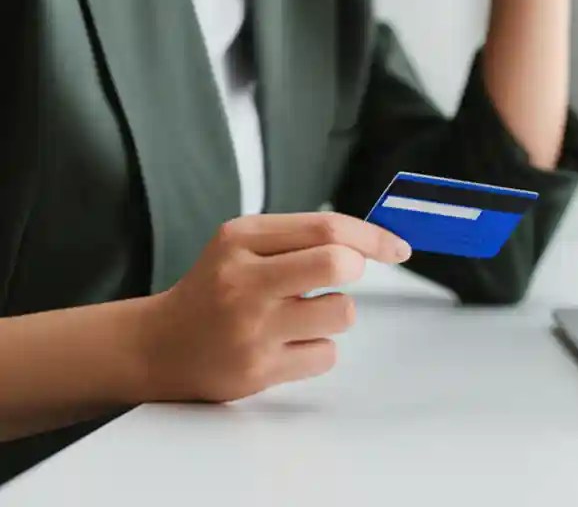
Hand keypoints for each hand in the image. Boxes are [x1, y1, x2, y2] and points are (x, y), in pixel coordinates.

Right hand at [138, 213, 410, 402]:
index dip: (373, 236)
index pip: (326, 227)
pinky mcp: (258, 370)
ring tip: (300, 316)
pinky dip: (317, 350)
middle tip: (341, 278)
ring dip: (335, 314)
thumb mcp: (243, 245)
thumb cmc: (217, 289)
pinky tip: (285, 346)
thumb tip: (376, 241)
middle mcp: (242, 280)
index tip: (397, 246)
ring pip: (341, 312)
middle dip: (357, 268)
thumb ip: (302, 237)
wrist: (158, 346)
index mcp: (240, 239)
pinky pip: (326, 354)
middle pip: (337, 263)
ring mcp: (250, 328)